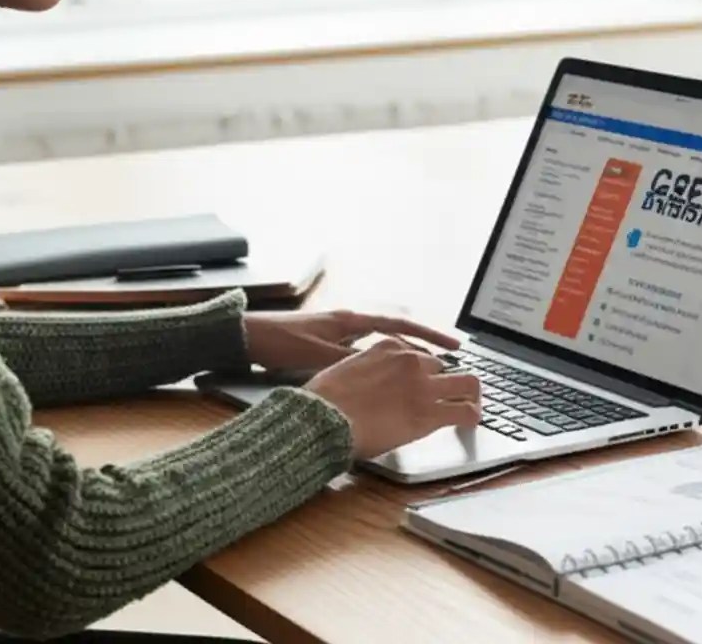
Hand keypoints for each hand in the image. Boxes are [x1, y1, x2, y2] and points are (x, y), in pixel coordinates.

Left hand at [244, 309, 460, 372]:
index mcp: (351, 321)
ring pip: (382, 343)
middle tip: (449, 360)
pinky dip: (382, 362)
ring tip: (425, 372)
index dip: (429, 336)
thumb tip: (389, 366)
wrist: (247, 337)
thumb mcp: (320, 355)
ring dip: (404, 355)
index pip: (401, 324)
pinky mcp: (327, 344)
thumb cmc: (280, 343)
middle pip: (397, 332)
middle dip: (423, 346)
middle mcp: (349, 323)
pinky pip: (365, 352)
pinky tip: (386, 378)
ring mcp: (338, 333)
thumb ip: (353, 360)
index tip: (454, 347)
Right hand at [305, 338, 480, 458]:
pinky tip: (472, 422)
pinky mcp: (430, 411)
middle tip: (452, 394)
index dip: (422, 372)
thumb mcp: (346, 370)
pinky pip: (465, 410)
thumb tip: (371, 387)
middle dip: (448, 381)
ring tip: (470, 407)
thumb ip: (367, 371)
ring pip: (467, 383)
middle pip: (444, 366)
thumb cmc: (324, 401)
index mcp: (388, 347)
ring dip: (470, 395)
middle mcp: (410, 360)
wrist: (323, 419)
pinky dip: (473, 416)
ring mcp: (423, 385)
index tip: (423, 382)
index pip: (418, 355)